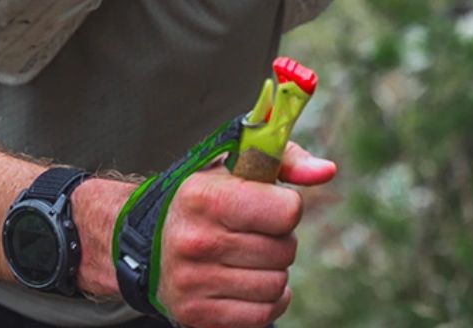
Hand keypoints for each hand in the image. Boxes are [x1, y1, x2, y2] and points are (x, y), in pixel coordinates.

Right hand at [155, 143, 335, 327]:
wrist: (146, 242)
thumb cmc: (205, 197)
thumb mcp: (236, 165)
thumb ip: (286, 161)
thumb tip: (326, 171)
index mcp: (206, 197)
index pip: (286, 211)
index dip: (285, 206)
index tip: (268, 204)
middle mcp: (197, 241)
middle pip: (285, 250)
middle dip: (279, 240)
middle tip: (255, 232)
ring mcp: (194, 282)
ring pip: (277, 284)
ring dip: (273, 271)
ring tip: (248, 256)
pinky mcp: (197, 314)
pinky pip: (264, 314)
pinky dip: (267, 300)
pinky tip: (249, 281)